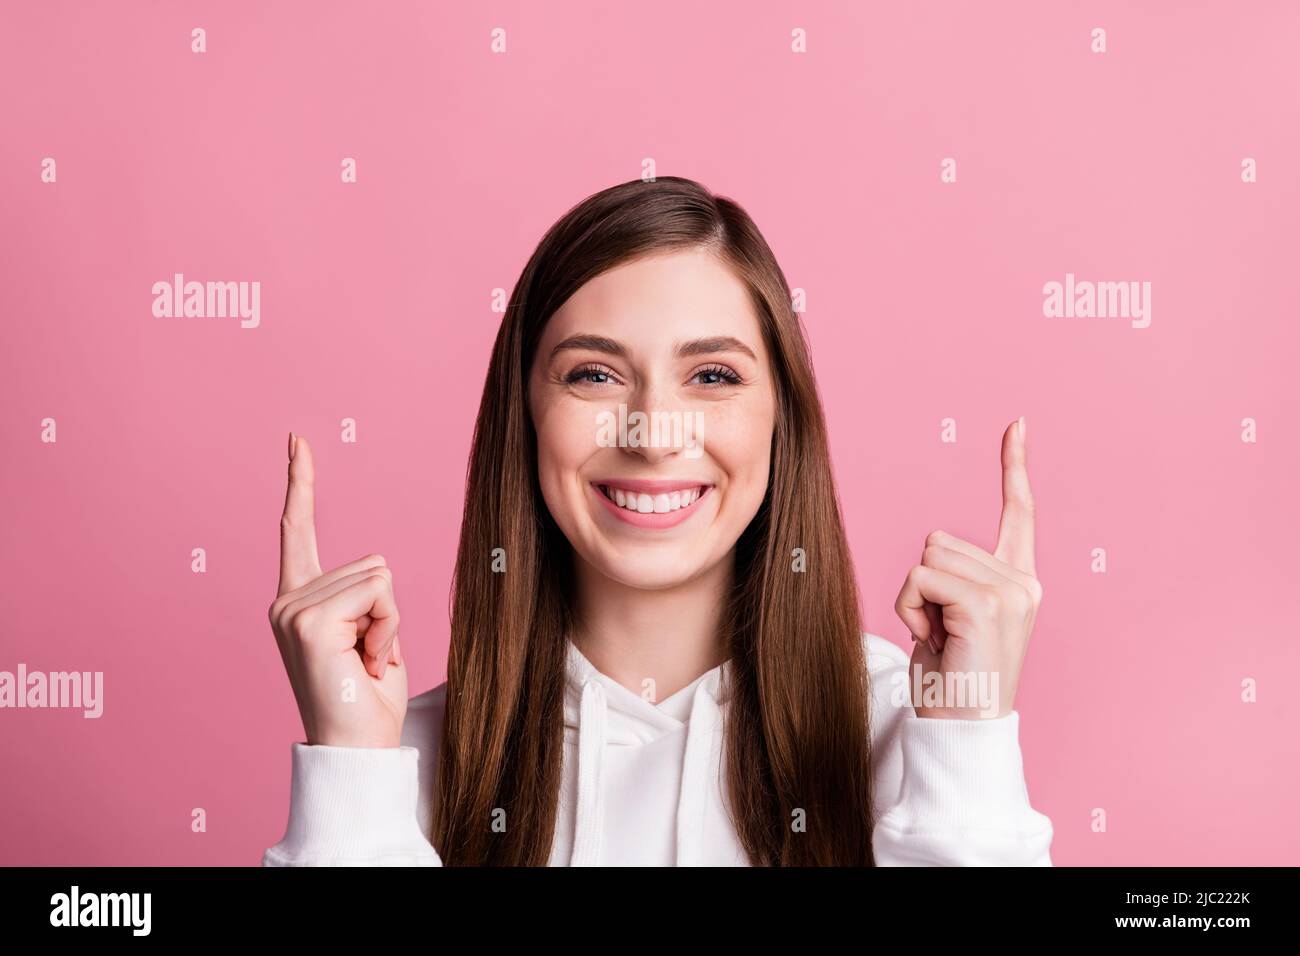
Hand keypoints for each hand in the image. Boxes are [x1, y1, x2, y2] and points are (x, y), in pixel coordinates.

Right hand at [267, 433, 406, 746]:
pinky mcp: (308, 621)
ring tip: (366, 662)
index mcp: (298, 600)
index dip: (300, 482)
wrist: (355, 748)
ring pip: (379, 577)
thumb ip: (366, 595)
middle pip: (373, 563)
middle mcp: (287, 601)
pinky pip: (379, 593)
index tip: (297, 440)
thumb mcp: (371, 634)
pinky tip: (366, 662)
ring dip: (389, 623)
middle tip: (369, 657)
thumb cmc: (369, 698)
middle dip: (387, 610)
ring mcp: (292, 610)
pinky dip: (387, 628)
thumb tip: (377, 572)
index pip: (298, 529)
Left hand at [894, 417, 1042, 719]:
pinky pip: (920, 577)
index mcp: (1019, 583)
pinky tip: (933, 641)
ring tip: (939, 639)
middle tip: (940, 632)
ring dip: (916, 598)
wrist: (962, 732)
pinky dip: (911, 608)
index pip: (1019, 513)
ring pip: (927, 557)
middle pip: (940, 539)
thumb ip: (954, 580)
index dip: (1014, 467)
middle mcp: (1023, 583)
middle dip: (925, 583)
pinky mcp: (985, 605)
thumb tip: (931, 554)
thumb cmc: (951, 681)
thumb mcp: (952, 620)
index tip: (1017, 425)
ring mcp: (1010, 593)